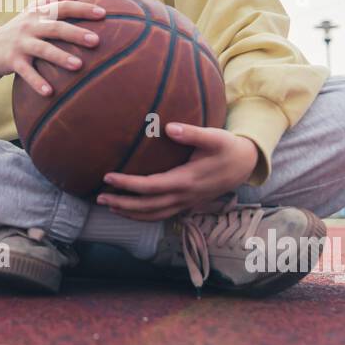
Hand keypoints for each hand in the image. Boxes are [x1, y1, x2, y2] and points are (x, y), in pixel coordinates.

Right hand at [0, 0, 104, 96]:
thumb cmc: (21, 27)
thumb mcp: (35, 10)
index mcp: (39, 12)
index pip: (63, 7)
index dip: (83, 9)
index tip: (103, 13)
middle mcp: (31, 25)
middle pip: (55, 27)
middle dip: (76, 33)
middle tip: (96, 40)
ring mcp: (21, 43)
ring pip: (43, 49)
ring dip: (60, 57)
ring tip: (78, 66)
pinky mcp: (13, 61)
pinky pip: (26, 72)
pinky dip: (37, 82)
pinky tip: (49, 92)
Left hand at [95, 124, 259, 221]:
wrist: (245, 165)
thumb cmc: (227, 147)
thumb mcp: (214, 137)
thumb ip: (192, 133)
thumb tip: (170, 127)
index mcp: (186, 180)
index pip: (150, 186)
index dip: (128, 184)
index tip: (108, 177)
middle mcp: (184, 196)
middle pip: (147, 207)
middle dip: (122, 204)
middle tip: (99, 198)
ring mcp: (186, 203)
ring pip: (153, 215)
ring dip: (130, 213)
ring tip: (109, 207)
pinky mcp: (187, 204)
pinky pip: (161, 215)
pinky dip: (144, 216)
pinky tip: (130, 211)